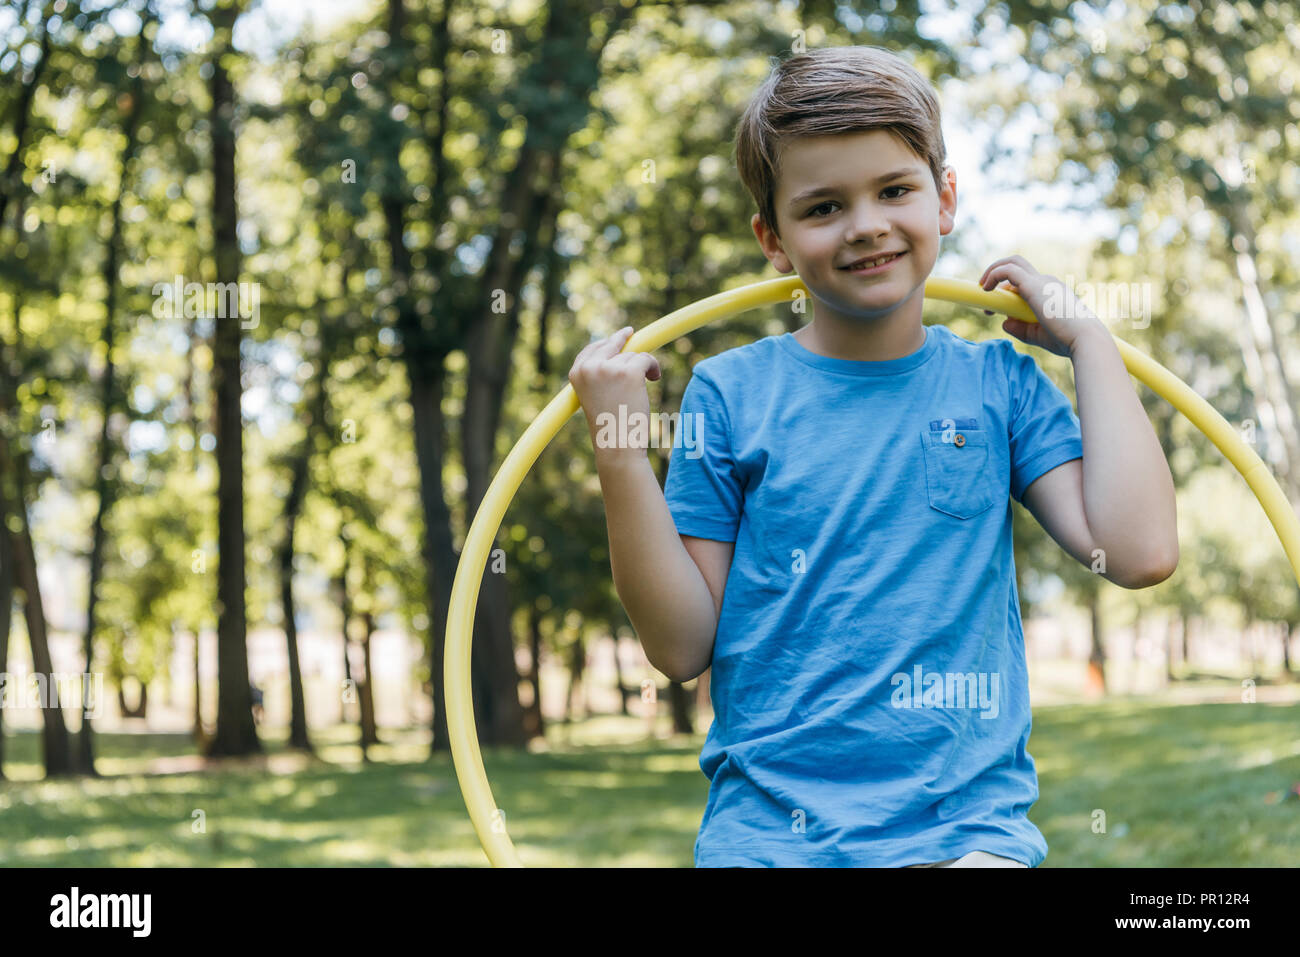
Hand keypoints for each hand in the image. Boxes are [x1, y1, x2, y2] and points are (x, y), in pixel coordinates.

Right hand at [568, 325, 660, 460]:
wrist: (617, 444)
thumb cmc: (609, 425)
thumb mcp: (596, 396)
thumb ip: (600, 375)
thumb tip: (621, 352)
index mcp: (577, 373)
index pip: (592, 349)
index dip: (607, 343)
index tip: (619, 336)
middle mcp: (590, 367)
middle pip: (612, 344)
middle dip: (623, 339)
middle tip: (631, 331)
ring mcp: (609, 368)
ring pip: (632, 355)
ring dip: (640, 367)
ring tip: (639, 390)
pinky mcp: (629, 371)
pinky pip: (647, 358)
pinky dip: (653, 367)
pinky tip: (654, 379)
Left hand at [978, 255, 1102, 357]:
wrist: (1084, 339)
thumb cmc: (1067, 339)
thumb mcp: (1039, 335)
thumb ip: (1021, 328)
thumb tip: (1004, 322)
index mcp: (1050, 291)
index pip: (1025, 281)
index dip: (1006, 290)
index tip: (994, 308)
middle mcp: (1046, 282)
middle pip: (1017, 266)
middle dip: (997, 275)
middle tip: (985, 293)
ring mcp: (1041, 281)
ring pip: (1012, 263)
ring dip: (992, 273)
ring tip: (982, 290)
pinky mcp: (1033, 285)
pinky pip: (1008, 271)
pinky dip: (993, 275)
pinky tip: (986, 289)